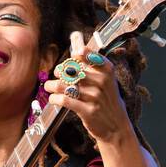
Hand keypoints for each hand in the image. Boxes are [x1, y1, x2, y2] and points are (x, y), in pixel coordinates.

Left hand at [45, 31, 134, 146]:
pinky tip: (54, 99)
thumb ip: (91, 62)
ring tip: (49, 86)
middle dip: (59, 71)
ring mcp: (95, 96)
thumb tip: (75, 39)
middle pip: (71, 70)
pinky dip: (55, 98)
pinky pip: (65, 100)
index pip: (87, 55)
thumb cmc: (107, 100)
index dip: (76, 55)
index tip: (72, 56)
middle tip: (56, 74)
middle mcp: (102, 81)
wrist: (116, 127)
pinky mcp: (88, 111)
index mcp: (107, 70)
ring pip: (64, 85)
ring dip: (52, 85)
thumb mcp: (106, 80)